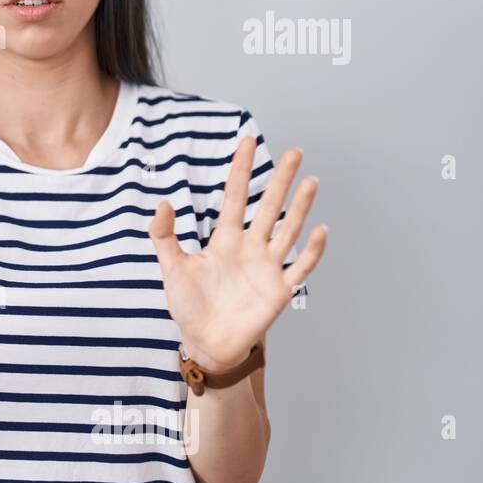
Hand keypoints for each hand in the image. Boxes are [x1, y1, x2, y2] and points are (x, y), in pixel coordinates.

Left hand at [148, 135, 327, 372]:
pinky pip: (299, 267)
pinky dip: (310, 250)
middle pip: (268, 207)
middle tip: (295, 151)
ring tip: (311, 181)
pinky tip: (319, 229)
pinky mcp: (279, 291)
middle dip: (280, 180)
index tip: (246, 141)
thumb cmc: (188, 305)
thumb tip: (163, 202)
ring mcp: (267, 267)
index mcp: (225, 239)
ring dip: (301, 206)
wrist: (205, 341)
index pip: (235, 197)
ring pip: (288, 230)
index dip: (240, 170)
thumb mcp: (172, 267)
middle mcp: (250, 248)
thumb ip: (164, 235)